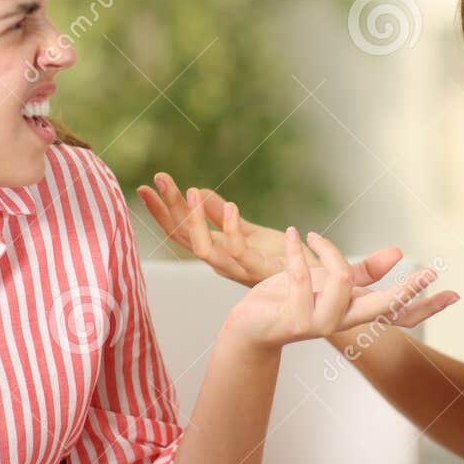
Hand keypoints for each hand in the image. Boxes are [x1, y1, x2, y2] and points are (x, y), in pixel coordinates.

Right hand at [137, 172, 302, 287]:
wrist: (317, 283)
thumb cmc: (284, 258)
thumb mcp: (249, 230)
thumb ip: (222, 214)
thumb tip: (198, 191)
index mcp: (216, 251)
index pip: (180, 229)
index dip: (163, 210)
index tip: (146, 186)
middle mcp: (221, 262)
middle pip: (184, 237)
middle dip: (167, 210)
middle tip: (155, 181)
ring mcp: (238, 269)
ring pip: (203, 249)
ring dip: (193, 220)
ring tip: (187, 190)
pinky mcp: (259, 271)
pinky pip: (239, 252)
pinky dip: (232, 230)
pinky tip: (232, 206)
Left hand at [225, 226, 456, 350]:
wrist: (252, 325)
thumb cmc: (292, 300)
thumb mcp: (329, 280)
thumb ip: (363, 271)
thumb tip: (400, 253)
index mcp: (355, 312)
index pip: (400, 315)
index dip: (427, 306)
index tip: (454, 294)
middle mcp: (343, 322)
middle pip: (384, 309)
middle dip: (407, 290)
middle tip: (428, 272)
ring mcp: (320, 324)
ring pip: (341, 281)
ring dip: (325, 250)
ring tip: (307, 235)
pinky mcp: (293, 320)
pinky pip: (301, 276)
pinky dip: (296, 251)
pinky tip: (292, 236)